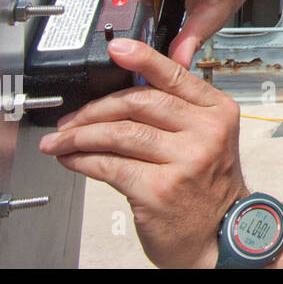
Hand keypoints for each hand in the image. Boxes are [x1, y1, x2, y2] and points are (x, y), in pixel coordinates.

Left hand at [39, 38, 248, 268]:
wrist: (221, 236)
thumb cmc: (208, 188)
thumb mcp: (208, 140)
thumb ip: (177, 113)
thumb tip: (121, 95)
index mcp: (218, 112)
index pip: (175, 77)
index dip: (142, 59)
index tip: (116, 48)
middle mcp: (205, 133)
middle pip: (139, 103)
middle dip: (95, 109)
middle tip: (71, 118)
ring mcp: (183, 162)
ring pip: (119, 134)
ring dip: (80, 136)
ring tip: (61, 141)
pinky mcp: (157, 190)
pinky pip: (109, 166)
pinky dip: (82, 161)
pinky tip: (71, 160)